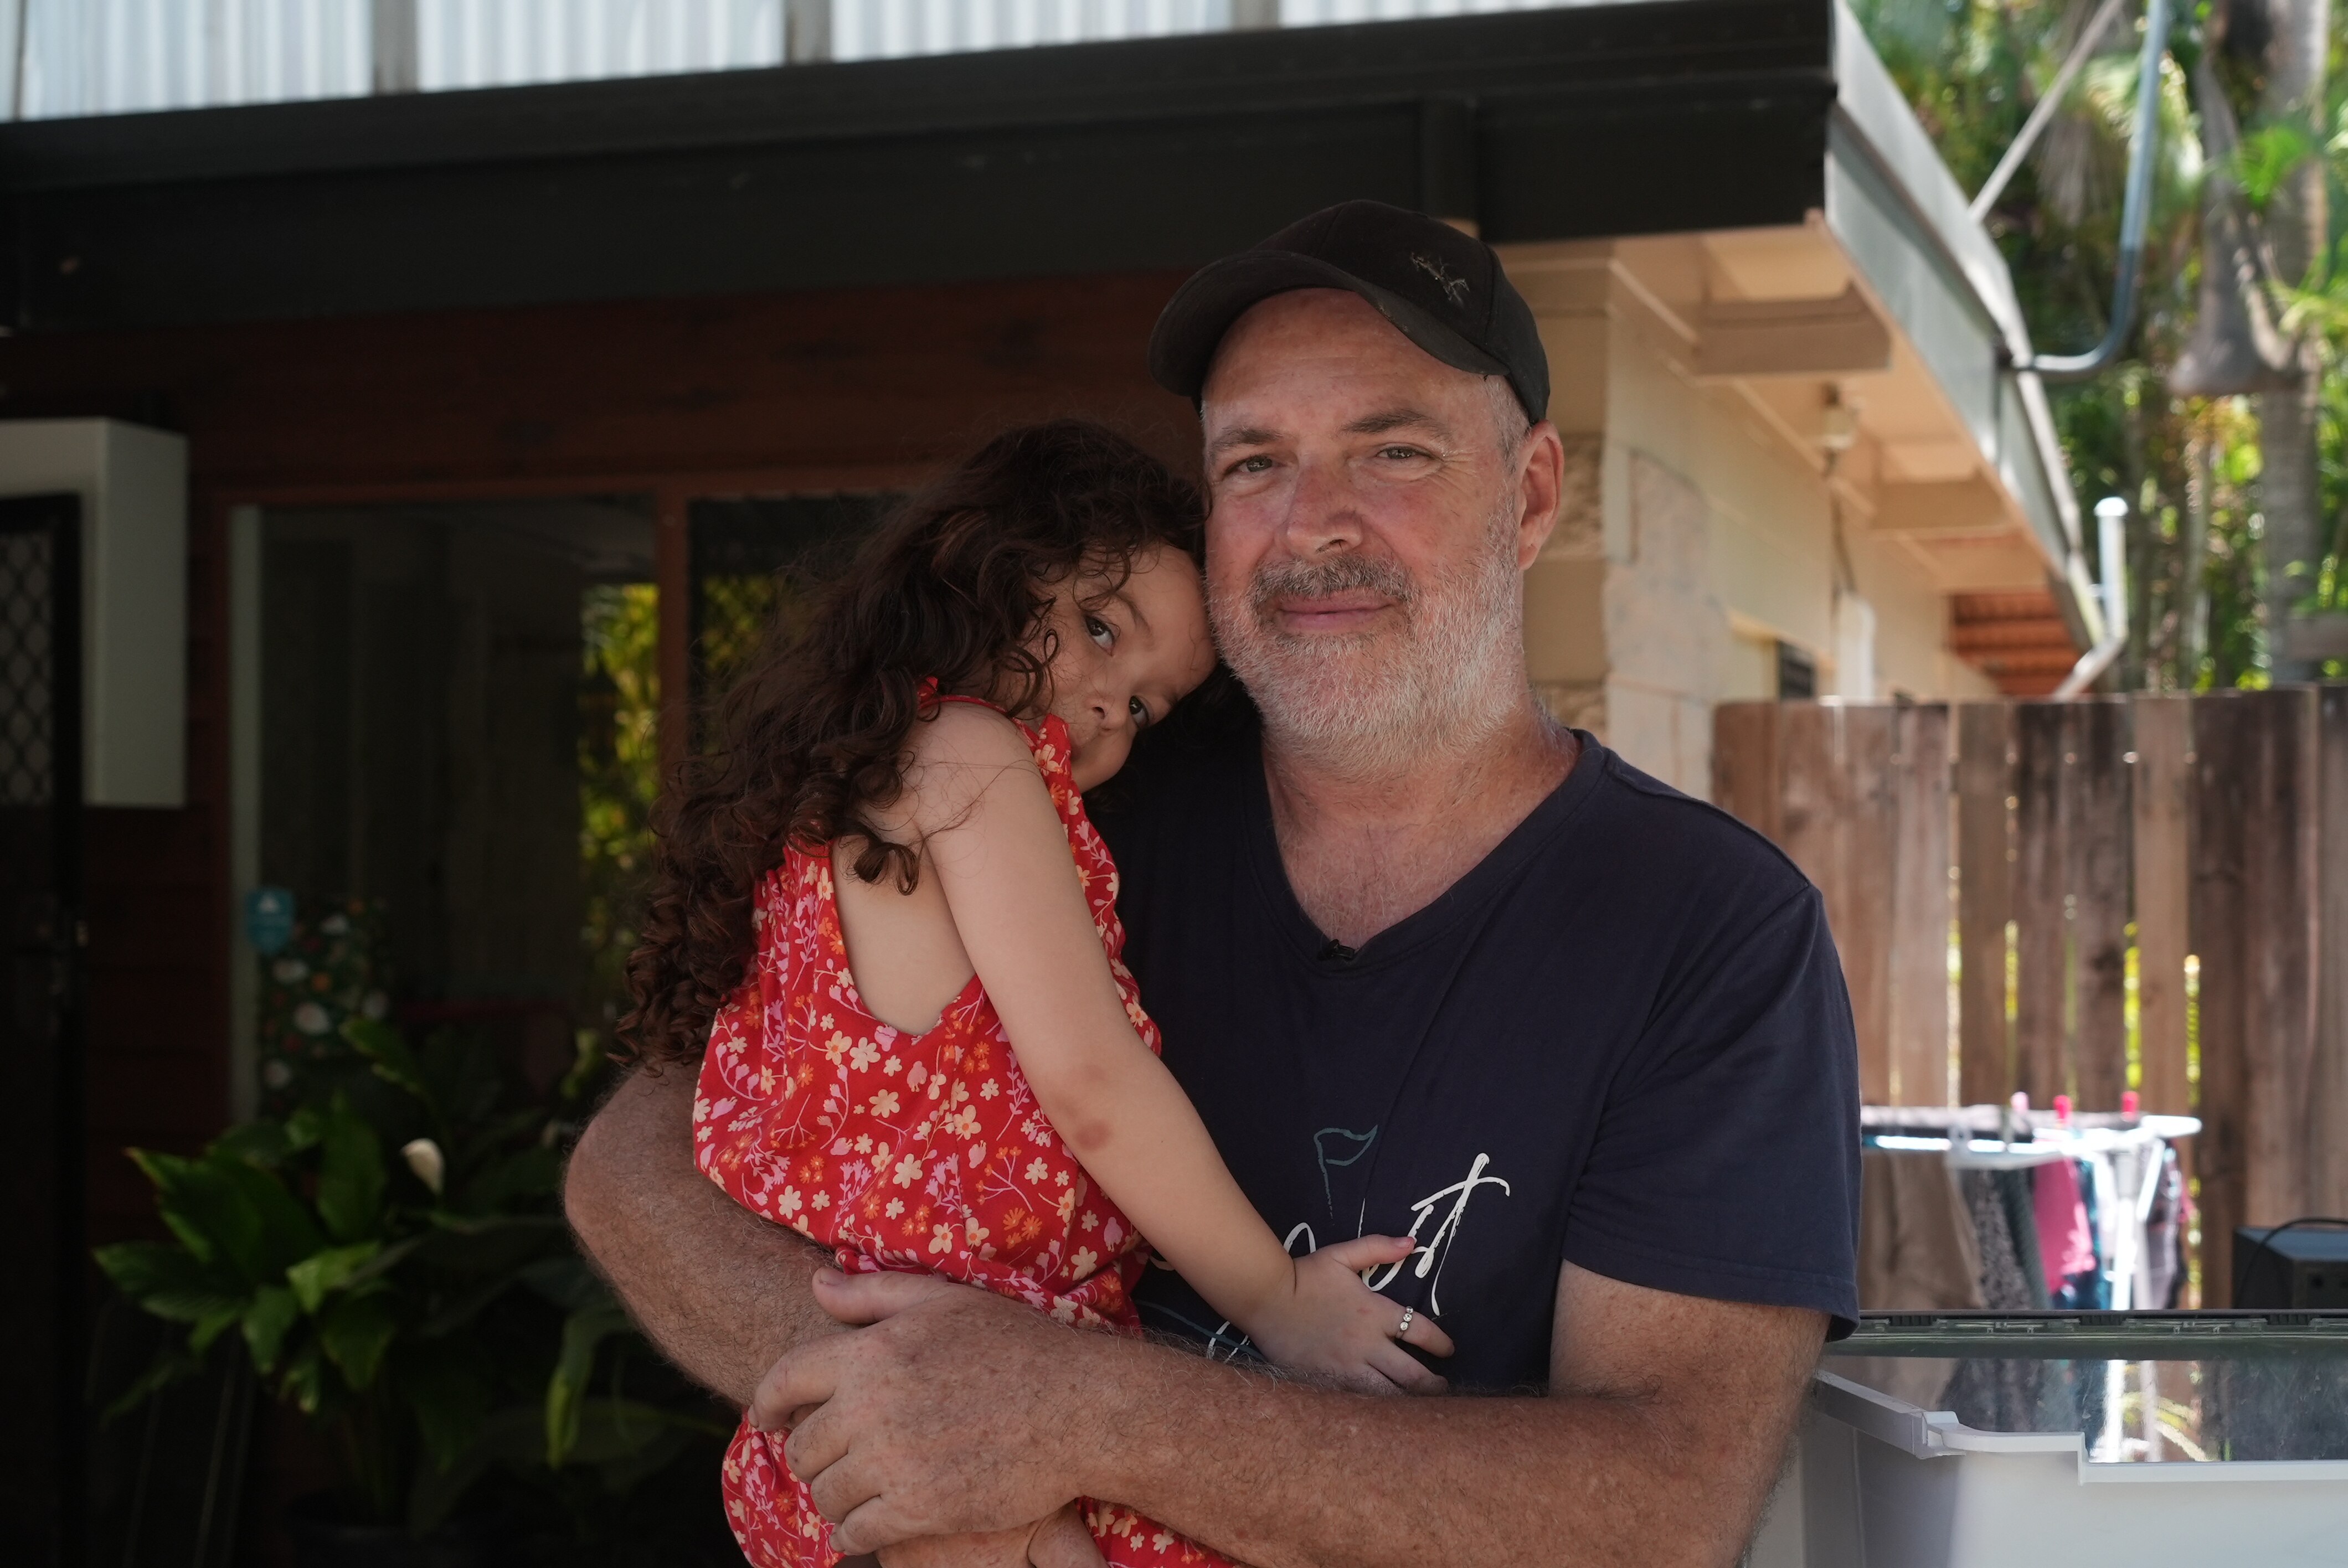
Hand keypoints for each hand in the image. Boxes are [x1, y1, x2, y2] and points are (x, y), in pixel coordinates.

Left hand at [750, 1268, 1122, 1555]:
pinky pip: (856, 1533)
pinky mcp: (920, 1509)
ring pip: (826, 1495)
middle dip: (812, 1455)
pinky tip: (872, 1523)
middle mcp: (872, 1407)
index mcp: (872, 1352)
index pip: (784, 1381)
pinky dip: (856, 1532)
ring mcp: (895, 1462)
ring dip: (836, 1497)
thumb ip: (873, 1294)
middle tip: (835, 1459)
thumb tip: (817, 1283)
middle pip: (802, 1447)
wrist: (1080, 1408)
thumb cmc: (1016, 1347)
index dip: (765, 1403)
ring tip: (860, 1489)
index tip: (765, 1419)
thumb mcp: (945, 1302)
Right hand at [1241, 1236, 1454, 1394]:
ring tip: (1422, 1409)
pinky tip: (1387, 1416)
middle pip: (1412, 1375)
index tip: (1449, 1350)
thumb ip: (1377, 1248)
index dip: (1441, 1343)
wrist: (1264, 1299)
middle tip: (1443, 1390)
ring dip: (1409, 1403)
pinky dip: (1377, 1410)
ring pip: (1389, 1396)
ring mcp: (1347, 1368)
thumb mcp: (1340, 1255)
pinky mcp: (1328, 1383)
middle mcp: (1366, 1345)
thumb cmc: (1304, 1277)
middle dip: (1434, 1386)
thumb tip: (1412, 1242)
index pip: (1420, 1331)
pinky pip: (1360, 1404)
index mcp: (1374, 1313)